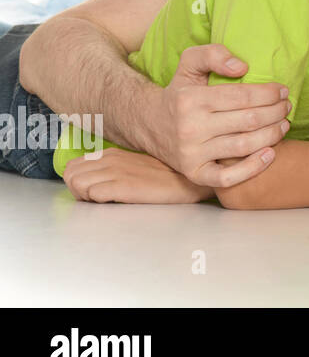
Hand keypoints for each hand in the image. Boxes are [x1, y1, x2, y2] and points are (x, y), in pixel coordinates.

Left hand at [63, 148, 215, 203]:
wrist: (191, 181)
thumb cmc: (165, 178)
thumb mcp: (136, 166)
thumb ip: (114, 169)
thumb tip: (94, 183)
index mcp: (112, 154)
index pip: (72, 167)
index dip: (77, 182)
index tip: (92, 193)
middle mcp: (111, 159)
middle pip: (69, 175)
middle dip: (76, 191)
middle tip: (95, 199)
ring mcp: (117, 171)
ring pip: (76, 183)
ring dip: (84, 197)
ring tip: (104, 201)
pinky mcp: (124, 185)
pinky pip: (92, 193)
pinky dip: (95, 201)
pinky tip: (112, 202)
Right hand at [143, 44, 289, 187]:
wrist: (148, 124)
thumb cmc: (180, 92)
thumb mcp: (189, 64)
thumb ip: (213, 54)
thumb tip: (242, 67)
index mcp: (191, 100)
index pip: (242, 96)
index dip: (269, 94)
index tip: (283, 91)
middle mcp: (191, 128)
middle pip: (248, 121)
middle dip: (276, 112)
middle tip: (286, 107)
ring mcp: (191, 154)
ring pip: (244, 146)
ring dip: (272, 135)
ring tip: (283, 125)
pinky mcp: (194, 173)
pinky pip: (227, 178)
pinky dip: (252, 168)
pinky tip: (271, 154)